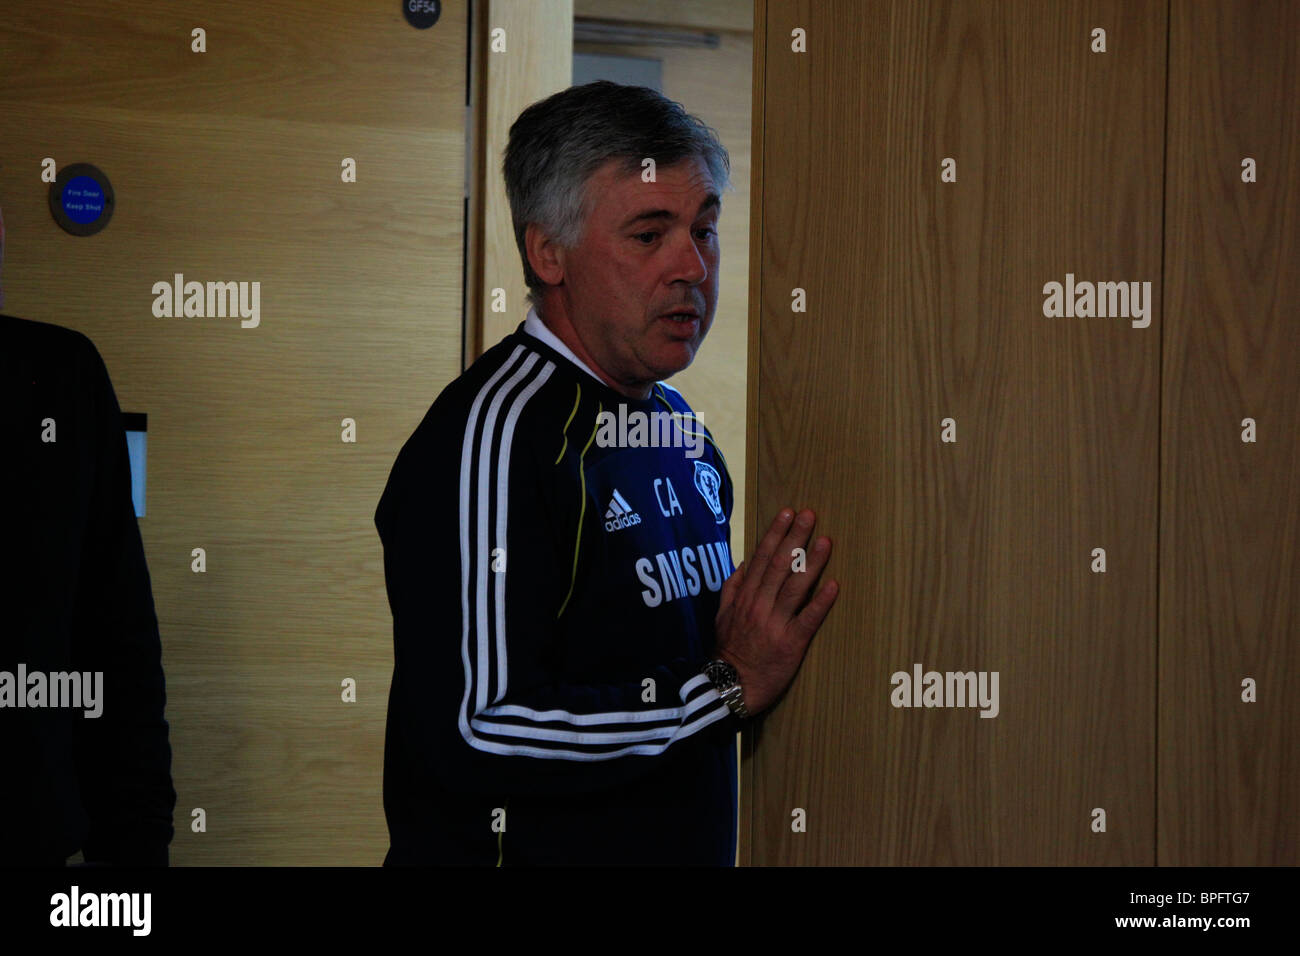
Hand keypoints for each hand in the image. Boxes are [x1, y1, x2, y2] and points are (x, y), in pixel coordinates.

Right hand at [713, 508, 837, 714]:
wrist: (731, 686)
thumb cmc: (729, 650)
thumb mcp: (721, 615)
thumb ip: (732, 588)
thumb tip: (743, 563)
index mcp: (745, 597)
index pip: (760, 558)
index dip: (775, 533)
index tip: (787, 513)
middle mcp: (759, 605)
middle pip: (779, 565)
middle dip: (795, 538)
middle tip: (810, 515)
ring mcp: (775, 624)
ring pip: (794, 587)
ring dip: (811, 562)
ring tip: (825, 541)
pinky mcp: (791, 643)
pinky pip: (808, 620)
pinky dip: (820, 602)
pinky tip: (834, 585)